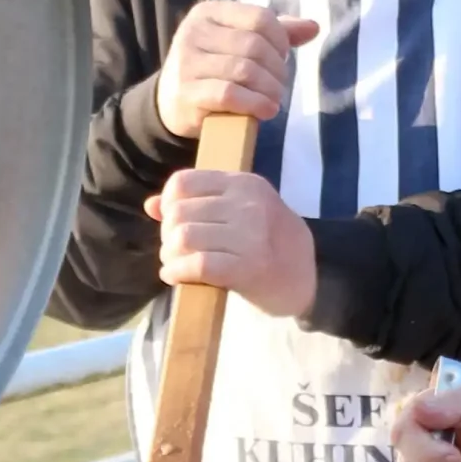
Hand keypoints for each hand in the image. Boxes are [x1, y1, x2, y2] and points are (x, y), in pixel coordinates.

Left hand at [148, 171, 315, 316]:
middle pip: (178, 213)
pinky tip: (176, 277)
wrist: (309, 278)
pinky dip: (177, 272)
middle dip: (168, 235)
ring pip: (182, 238)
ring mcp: (250, 235)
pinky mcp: (248, 267)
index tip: (176, 224)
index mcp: (245, 184)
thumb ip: (199, 204)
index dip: (168, 205)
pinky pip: (196, 265)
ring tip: (176, 264)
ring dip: (170, 256)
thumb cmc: (270, 243)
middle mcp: (248, 204)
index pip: (182, 183)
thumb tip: (151, 205)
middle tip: (176, 251)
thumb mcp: (242, 212)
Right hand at [153, 2, 319, 138]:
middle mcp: (193, 32)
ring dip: (269, 89)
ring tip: (274, 100)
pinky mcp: (186, 92)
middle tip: (280, 86)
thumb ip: (275, 34)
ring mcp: (187, 62)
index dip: (281, 40)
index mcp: (209, 13)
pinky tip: (266, 111)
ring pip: (244, 71)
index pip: (259, 18)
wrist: (172, 104)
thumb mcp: (239, 44)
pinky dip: (255, 104)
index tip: (283, 59)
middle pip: (254, 46)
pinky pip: (229, 94)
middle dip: (277, 69)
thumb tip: (312, 27)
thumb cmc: (214, 69)